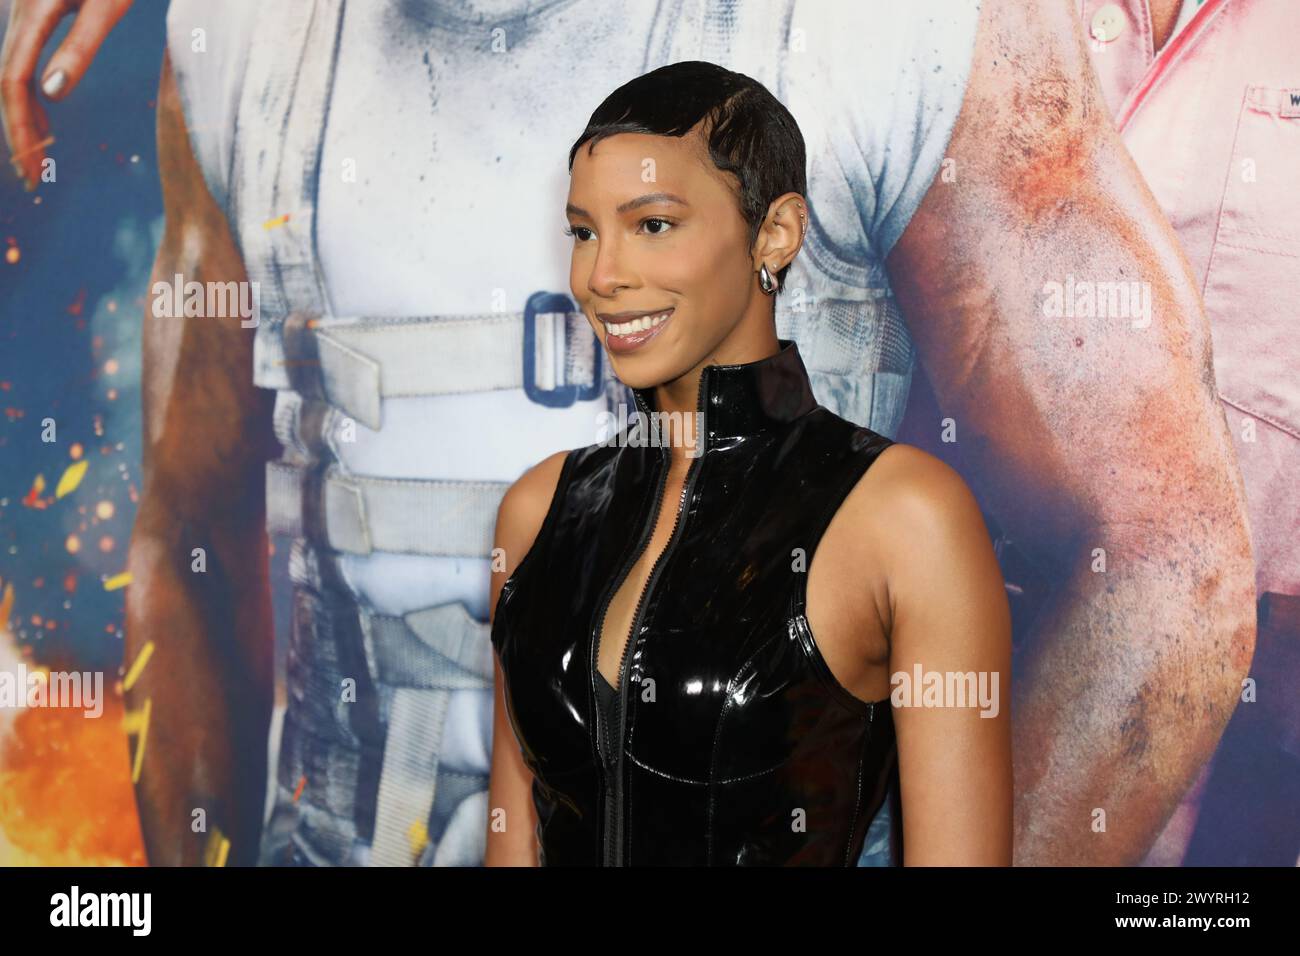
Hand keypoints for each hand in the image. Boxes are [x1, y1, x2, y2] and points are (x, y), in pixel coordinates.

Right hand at [1, 0, 133, 189]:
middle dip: (18, 129)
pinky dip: (29, 88)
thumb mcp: (107, 6)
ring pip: (10, 67)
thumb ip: (79, 47)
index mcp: (32, 10)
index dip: (20, 128)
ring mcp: (20, 5)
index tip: (32, 169)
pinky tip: (44, 112)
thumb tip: (51, 94)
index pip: (13, 82)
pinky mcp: (31, 5)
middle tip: (32, 177)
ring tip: (38, 155)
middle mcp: (16, 7)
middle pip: (5, 79)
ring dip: (22, 113)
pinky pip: (21, 54)